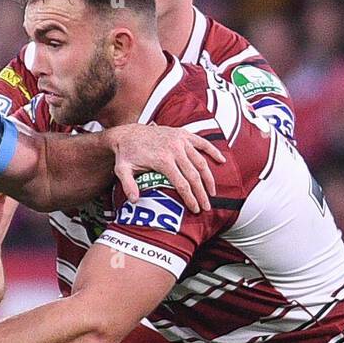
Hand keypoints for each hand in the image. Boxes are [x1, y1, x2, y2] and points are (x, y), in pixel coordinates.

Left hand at [108, 124, 223, 213]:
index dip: (190, 198)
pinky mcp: (183, 134)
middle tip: (206, 207)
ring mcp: (180, 140)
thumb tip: (135, 201)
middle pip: (194, 175)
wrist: (128, 134)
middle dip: (202, 193)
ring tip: (212, 193)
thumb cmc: (126, 155)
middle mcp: (174, 149)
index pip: (182, 183)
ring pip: (201, 162)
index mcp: (162, 160)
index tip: (196, 209)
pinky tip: (221, 161)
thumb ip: (128, 185)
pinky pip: (202, 143)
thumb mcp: (122, 170)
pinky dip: (212, 151)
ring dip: (209, 179)